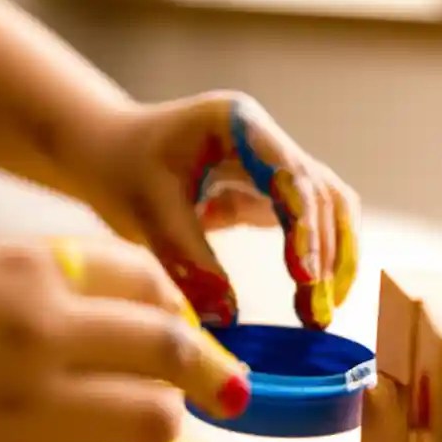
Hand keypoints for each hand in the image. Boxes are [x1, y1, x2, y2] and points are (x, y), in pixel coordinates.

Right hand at [0, 238, 248, 441]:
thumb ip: (31, 287)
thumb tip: (114, 310)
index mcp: (21, 269)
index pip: (147, 280)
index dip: (174, 308)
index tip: (180, 329)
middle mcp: (33, 336)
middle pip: (170, 349)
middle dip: (198, 370)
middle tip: (202, 390)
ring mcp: (17, 418)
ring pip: (153, 424)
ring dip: (161, 439)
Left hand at [69, 91, 360, 329]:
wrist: (106, 153)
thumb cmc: (119, 172)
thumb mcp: (147, 217)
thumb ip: (189, 263)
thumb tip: (228, 318)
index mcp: (237, 124)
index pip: (290, 175)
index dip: (305, 227)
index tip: (305, 278)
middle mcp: (266, 138)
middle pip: (322, 193)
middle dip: (326, 254)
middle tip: (317, 313)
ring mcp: (274, 162)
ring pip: (330, 207)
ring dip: (335, 258)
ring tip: (322, 313)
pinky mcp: (271, 189)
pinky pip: (312, 222)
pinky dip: (319, 258)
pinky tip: (313, 300)